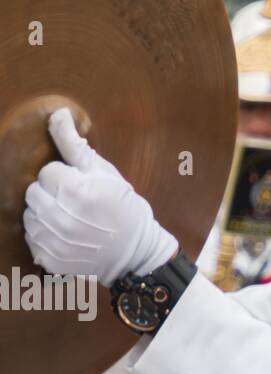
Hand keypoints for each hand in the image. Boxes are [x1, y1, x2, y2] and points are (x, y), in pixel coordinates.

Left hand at [24, 109, 178, 284]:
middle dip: (50, 193)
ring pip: (29, 216)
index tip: (79, 186)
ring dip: (43, 214)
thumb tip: (57, 113)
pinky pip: (32, 240)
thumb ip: (74, 144)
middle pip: (33, 193)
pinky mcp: (52, 260)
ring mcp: (56, 242)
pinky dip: (43, 236)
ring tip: (65, 217)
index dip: (63, 176)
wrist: (137, 253)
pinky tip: (62, 235)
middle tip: (71, 201)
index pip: (47, 172)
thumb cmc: (124, 208)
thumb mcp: (104, 172)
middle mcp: (62, 217)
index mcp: (75, 190)